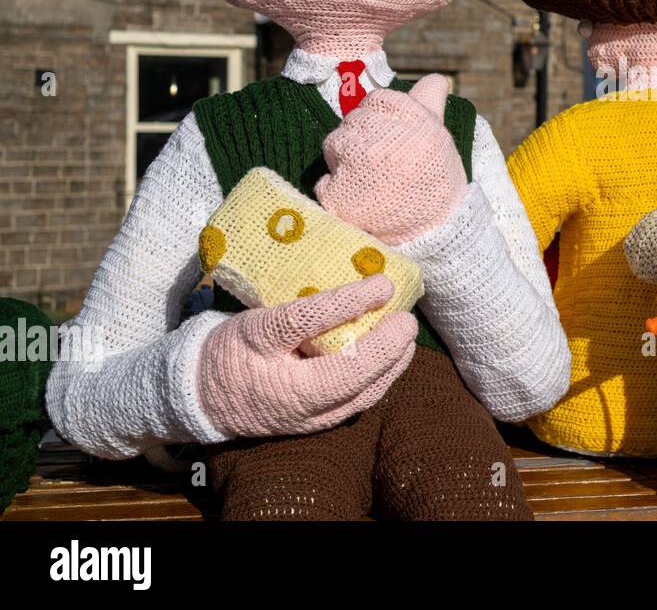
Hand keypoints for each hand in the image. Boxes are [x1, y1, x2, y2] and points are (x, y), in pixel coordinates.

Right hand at [197, 275, 417, 438]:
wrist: (200, 396)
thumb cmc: (228, 351)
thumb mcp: (255, 324)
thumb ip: (301, 314)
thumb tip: (352, 287)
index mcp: (275, 369)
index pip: (314, 329)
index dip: (351, 304)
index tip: (384, 283)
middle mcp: (296, 402)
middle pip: (353, 376)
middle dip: (388, 347)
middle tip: (406, 318)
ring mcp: (308, 419)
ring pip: (362, 396)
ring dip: (391, 366)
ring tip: (405, 337)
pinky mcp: (316, 424)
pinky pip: (357, 403)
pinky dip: (379, 380)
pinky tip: (392, 360)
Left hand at [315, 74, 467, 245]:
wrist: (438, 233)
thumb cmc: (438, 181)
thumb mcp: (439, 136)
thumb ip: (430, 101)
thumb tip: (436, 78)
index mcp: (408, 120)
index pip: (375, 102)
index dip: (380, 121)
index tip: (392, 141)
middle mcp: (382, 140)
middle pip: (352, 122)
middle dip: (362, 140)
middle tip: (382, 166)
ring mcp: (357, 168)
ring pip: (334, 146)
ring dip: (345, 161)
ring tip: (370, 183)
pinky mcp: (340, 197)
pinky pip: (324, 182)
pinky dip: (336, 192)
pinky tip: (360, 201)